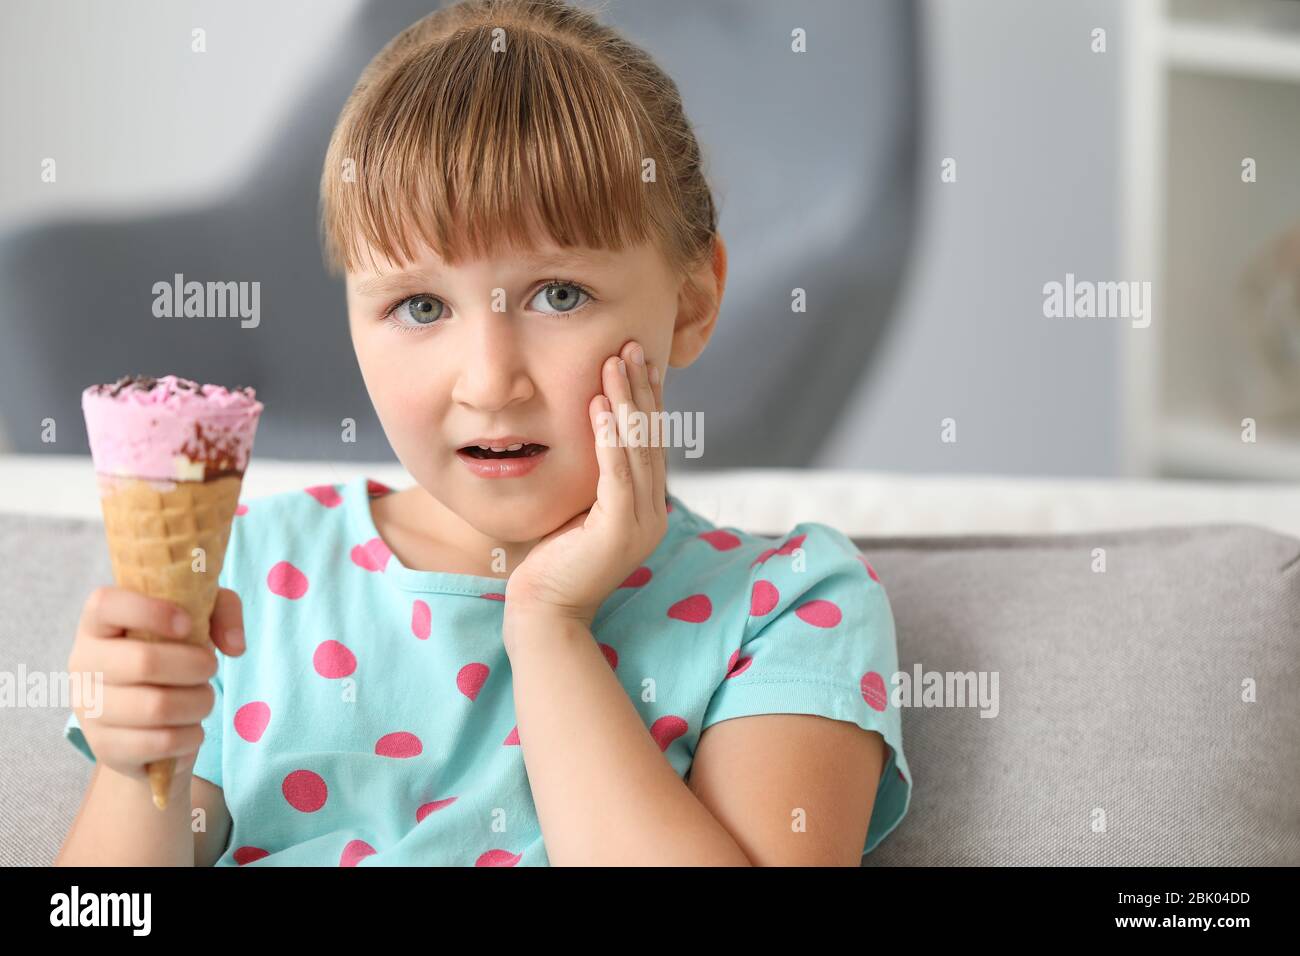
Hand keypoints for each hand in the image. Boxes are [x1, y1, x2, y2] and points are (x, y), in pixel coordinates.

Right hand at [66, 585, 245, 795]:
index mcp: (98, 623)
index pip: (106, 605)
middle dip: (196, 666)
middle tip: (209, 667)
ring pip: (157, 707)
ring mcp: (88, 708)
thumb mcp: (199, 618)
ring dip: (198, 703)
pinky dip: (190, 736)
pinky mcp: (104, 747)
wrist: (146, 718)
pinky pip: (160, 743)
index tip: (187, 624)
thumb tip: (235, 646)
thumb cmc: (172, 653)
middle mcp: (83, 662)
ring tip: (202, 698)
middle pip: (144, 662)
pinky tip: (189, 728)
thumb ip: (222, 612)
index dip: (151, 612)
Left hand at [504, 339, 668, 628]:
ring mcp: (641, 523)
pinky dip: (611, 437)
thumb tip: (591, 434)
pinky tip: (602, 405)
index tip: (639, 362)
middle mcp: (653, 513)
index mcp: (646, 508)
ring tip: (617, 361)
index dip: (646, 400)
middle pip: (651, 439)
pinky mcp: (620, 531)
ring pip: (637, 449)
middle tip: (634, 346)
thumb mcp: (578, 510)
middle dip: (642, 389)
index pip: (650, 443)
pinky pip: (617, 473)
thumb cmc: (551, 561)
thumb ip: (593, 478)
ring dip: (626, 401)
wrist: (544, 612)